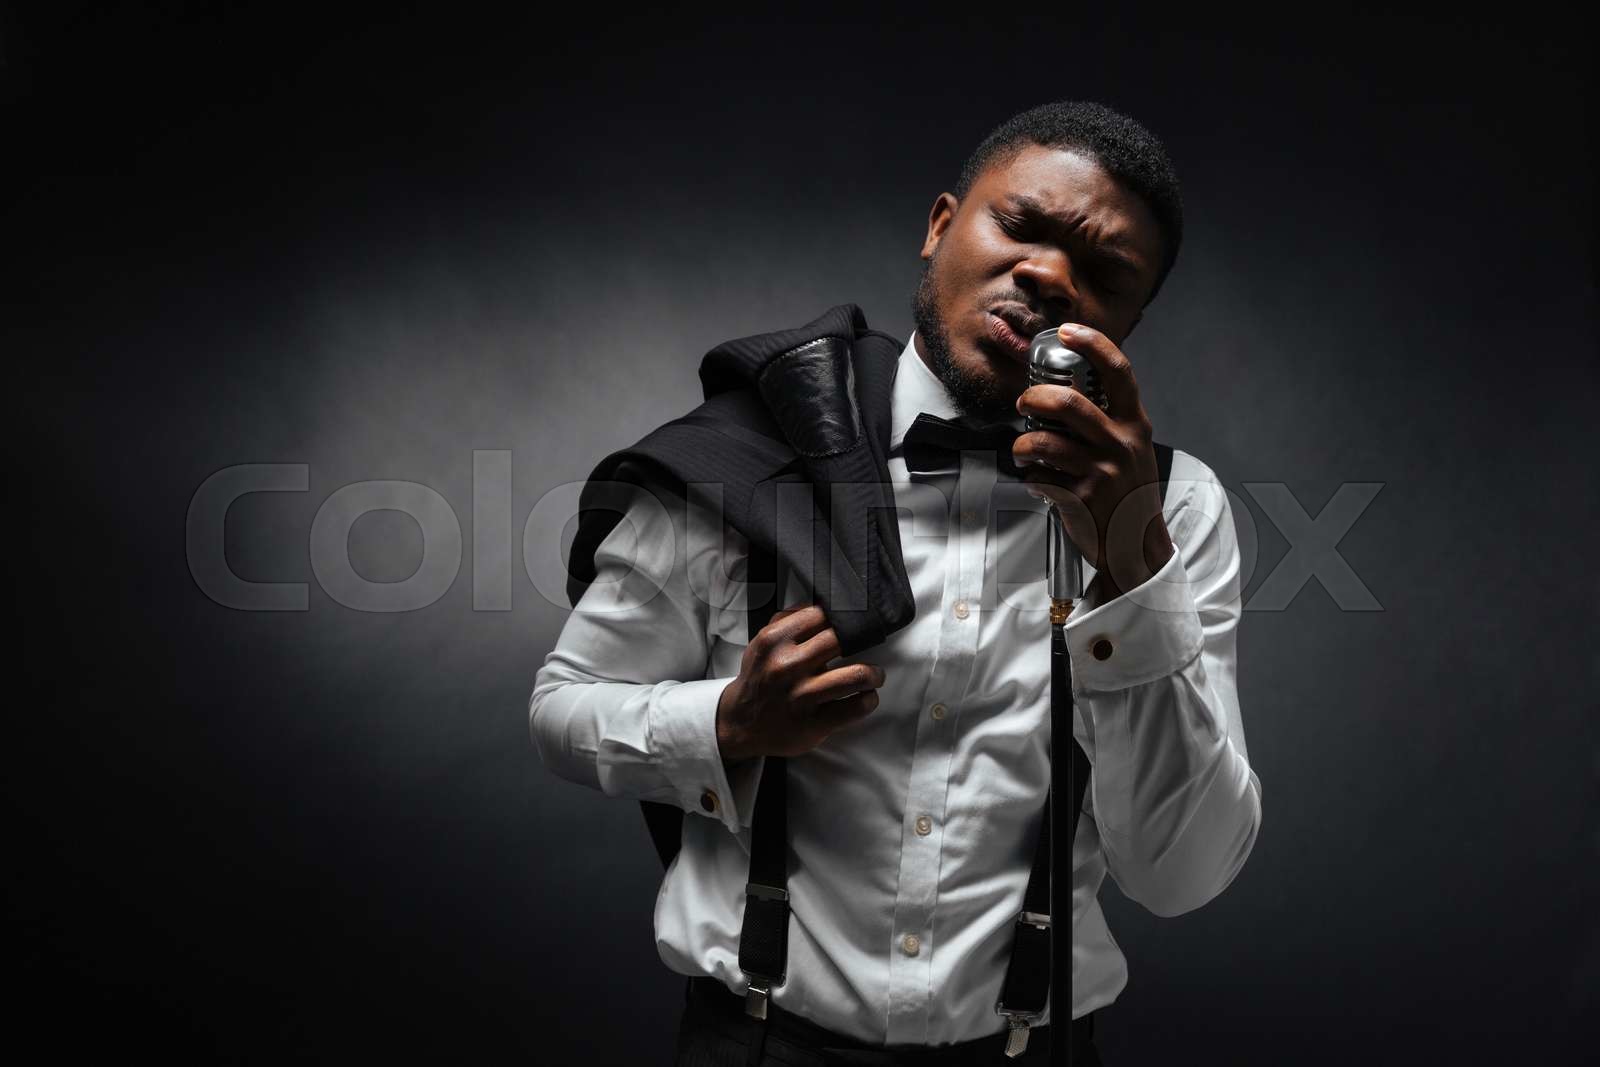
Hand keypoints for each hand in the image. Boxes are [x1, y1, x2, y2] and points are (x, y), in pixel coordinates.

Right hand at [716, 604, 886, 760]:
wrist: (740, 722)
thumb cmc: (761, 678)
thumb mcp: (764, 642)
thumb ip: (790, 618)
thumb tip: (825, 603)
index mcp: (775, 640)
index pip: (823, 614)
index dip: (845, 617)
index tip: (854, 622)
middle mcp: (787, 666)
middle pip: (843, 640)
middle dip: (863, 641)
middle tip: (868, 648)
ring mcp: (801, 696)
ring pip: (857, 675)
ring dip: (873, 674)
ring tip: (873, 675)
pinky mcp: (814, 723)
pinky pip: (857, 707)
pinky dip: (868, 700)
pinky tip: (863, 697)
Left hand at [1013, 322, 1174, 599]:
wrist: (1136, 545)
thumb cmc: (1127, 492)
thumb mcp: (1131, 448)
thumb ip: (1108, 420)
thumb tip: (1065, 390)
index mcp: (1135, 423)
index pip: (1118, 371)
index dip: (1091, 344)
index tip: (1066, 331)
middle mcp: (1121, 443)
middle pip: (1068, 403)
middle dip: (1034, 397)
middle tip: (1023, 404)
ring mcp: (1102, 471)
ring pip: (1044, 442)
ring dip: (1022, 444)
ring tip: (1022, 450)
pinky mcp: (1081, 498)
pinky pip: (1039, 477)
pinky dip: (1030, 478)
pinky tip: (1038, 482)